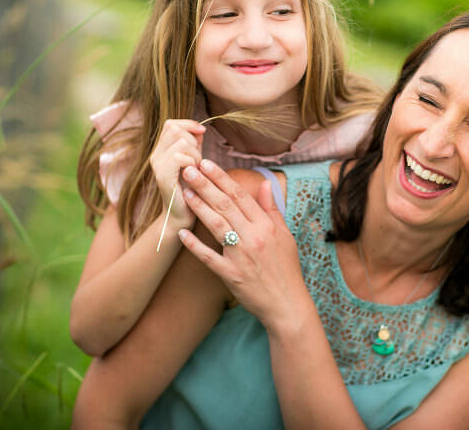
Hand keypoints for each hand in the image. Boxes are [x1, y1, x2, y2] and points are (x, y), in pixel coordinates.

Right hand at [149, 119, 204, 228]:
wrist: (182, 216)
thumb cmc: (191, 190)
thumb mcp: (194, 162)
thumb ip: (194, 145)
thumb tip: (199, 128)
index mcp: (161, 150)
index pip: (171, 124)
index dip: (188, 124)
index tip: (202, 133)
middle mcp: (155, 155)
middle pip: (176, 129)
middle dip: (193, 141)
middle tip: (196, 161)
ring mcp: (157, 165)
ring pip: (181, 142)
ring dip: (195, 155)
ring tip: (195, 170)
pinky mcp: (162, 176)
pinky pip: (179, 157)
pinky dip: (192, 163)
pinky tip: (192, 175)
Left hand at [177, 160, 309, 333]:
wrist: (287, 304)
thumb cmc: (286, 268)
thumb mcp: (285, 235)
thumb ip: (272, 209)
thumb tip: (265, 184)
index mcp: (266, 226)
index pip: (241, 196)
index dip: (222, 178)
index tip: (206, 164)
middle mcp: (254, 238)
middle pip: (226, 206)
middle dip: (205, 185)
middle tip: (188, 170)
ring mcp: (241, 257)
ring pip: (217, 226)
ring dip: (199, 207)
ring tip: (184, 192)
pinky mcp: (231, 275)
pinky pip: (209, 257)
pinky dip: (195, 246)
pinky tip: (181, 234)